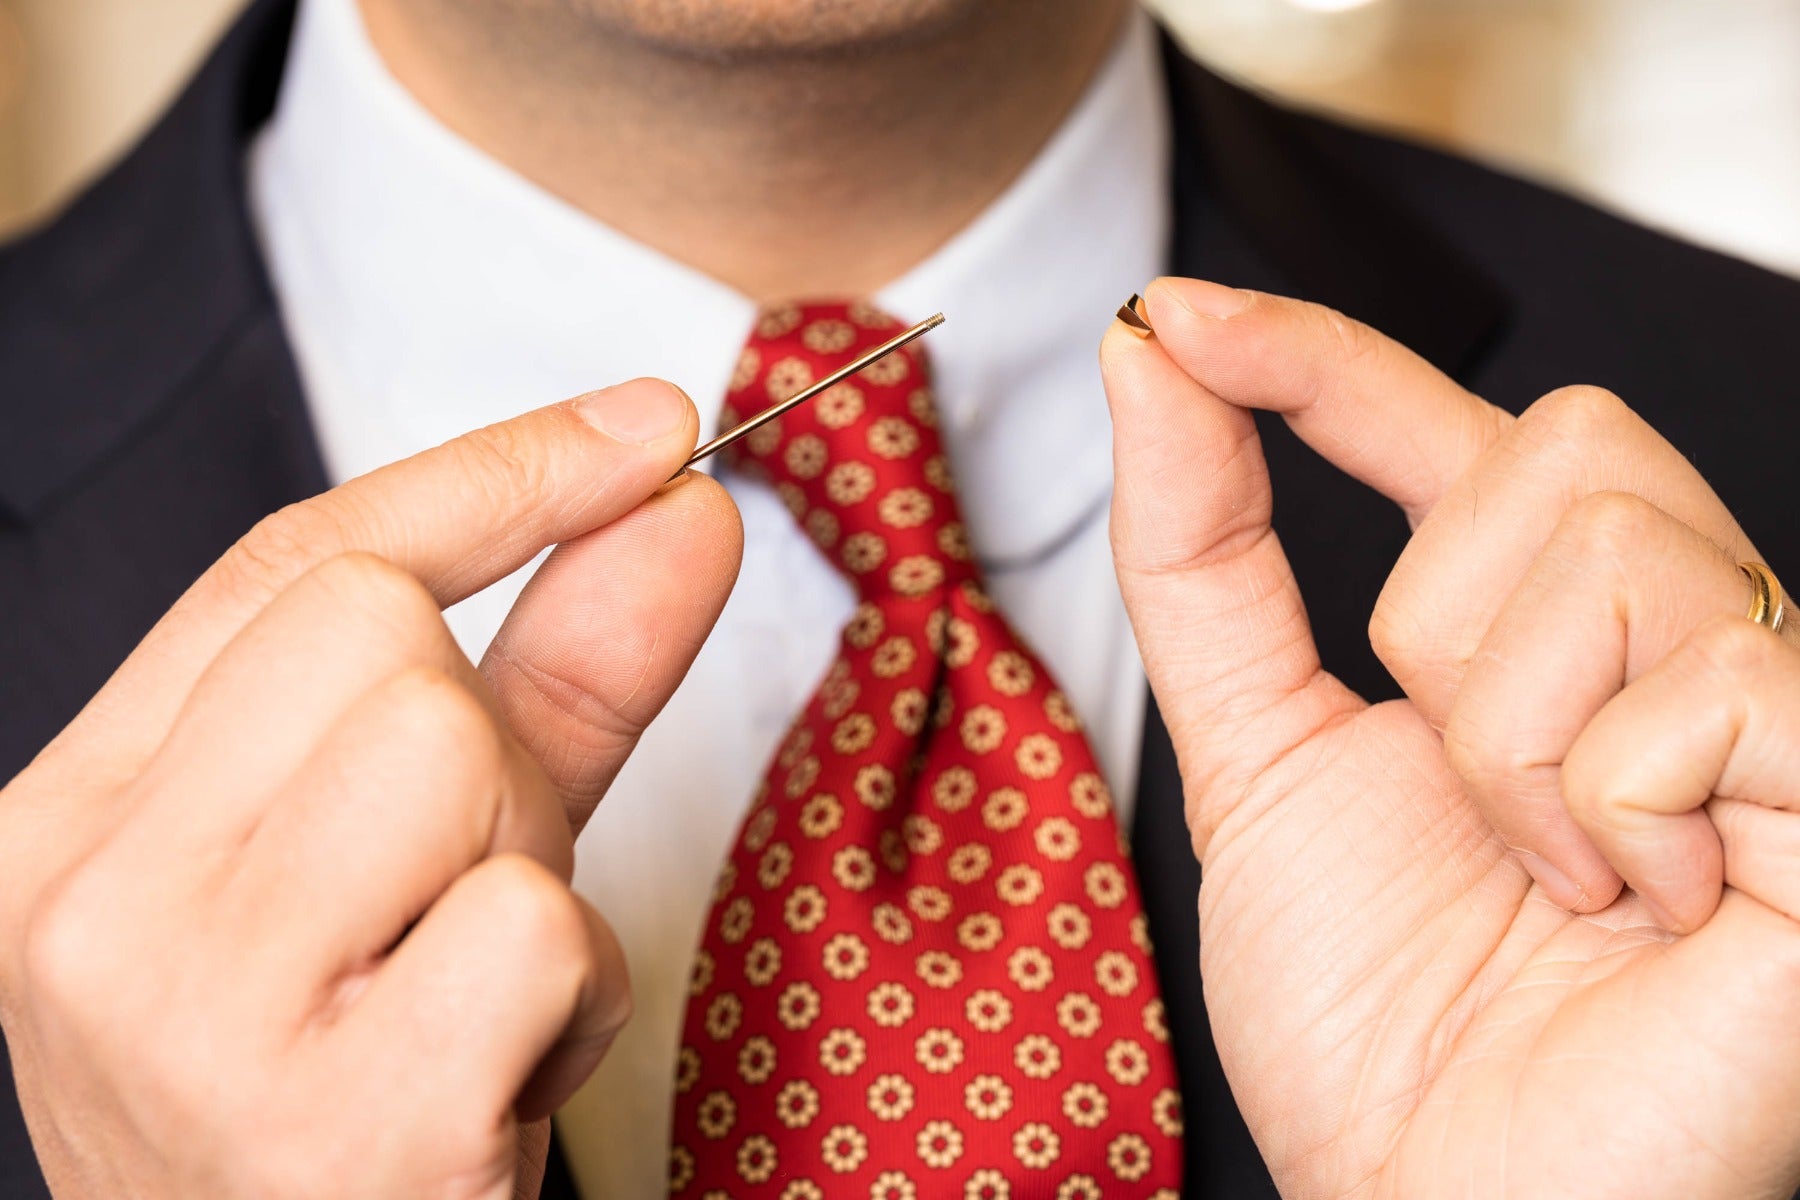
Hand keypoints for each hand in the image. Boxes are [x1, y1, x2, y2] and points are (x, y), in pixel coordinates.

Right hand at [0, 381, 741, 1198]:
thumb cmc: (362, 1072)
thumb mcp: (433, 852)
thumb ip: (553, 667)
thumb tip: (680, 494)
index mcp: (72, 822)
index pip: (286, 562)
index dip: (486, 477)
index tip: (646, 424)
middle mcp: (89, 905)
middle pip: (382, 635)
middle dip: (487, 745)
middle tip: (450, 895)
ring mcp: (189, 1019)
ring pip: (454, 753)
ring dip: (526, 868)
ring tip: (463, 991)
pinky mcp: (330, 1124)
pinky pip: (529, 927)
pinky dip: (569, 995)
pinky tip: (496, 1077)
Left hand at [1102, 278, 1799, 1198]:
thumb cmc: (1367, 1018)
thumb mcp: (1255, 755)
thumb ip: (1204, 558)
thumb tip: (1151, 359)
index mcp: (1542, 638)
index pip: (1449, 430)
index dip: (1317, 358)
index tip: (1175, 315)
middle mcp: (1678, 645)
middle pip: (1558, 444)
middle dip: (1442, 630)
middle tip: (1472, 806)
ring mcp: (1782, 708)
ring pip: (1610, 544)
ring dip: (1513, 743)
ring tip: (1558, 880)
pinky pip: (1704, 679)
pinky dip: (1610, 816)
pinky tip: (1651, 917)